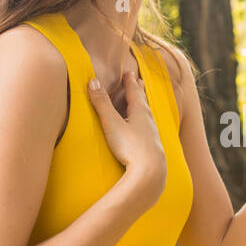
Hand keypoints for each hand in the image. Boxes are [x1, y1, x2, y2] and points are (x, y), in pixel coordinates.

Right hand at [88, 71, 166, 201]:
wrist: (150, 172)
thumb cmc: (130, 146)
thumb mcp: (111, 123)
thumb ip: (101, 103)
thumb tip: (93, 81)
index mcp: (140, 111)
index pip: (134, 92)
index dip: (130, 82)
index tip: (130, 73)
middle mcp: (149, 121)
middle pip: (143, 102)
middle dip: (139, 91)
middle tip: (140, 82)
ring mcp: (152, 135)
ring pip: (147, 116)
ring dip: (143, 107)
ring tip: (142, 104)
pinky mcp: (152, 148)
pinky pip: (148, 130)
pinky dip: (145, 124)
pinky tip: (145, 132)